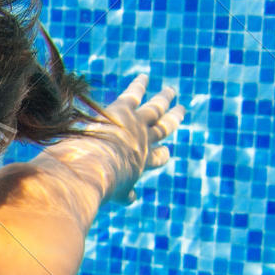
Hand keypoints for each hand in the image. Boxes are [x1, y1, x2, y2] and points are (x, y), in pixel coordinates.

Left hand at [98, 73, 183, 205]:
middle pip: (164, 128)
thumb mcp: (114, 194)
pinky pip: (134, 94)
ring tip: (171, 91)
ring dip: (163, 99)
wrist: (93, 167)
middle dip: (173, 119)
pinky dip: (139, 85)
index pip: (158, 158)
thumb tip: (131, 198)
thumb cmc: (99, 184)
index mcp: (142, 164)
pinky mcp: (123, 110)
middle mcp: (145, 143)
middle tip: (181, 111)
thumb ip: (123, 194)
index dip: (163, 154)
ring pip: (155, 109)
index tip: (165, 152)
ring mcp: (137, 125)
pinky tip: (144, 76)